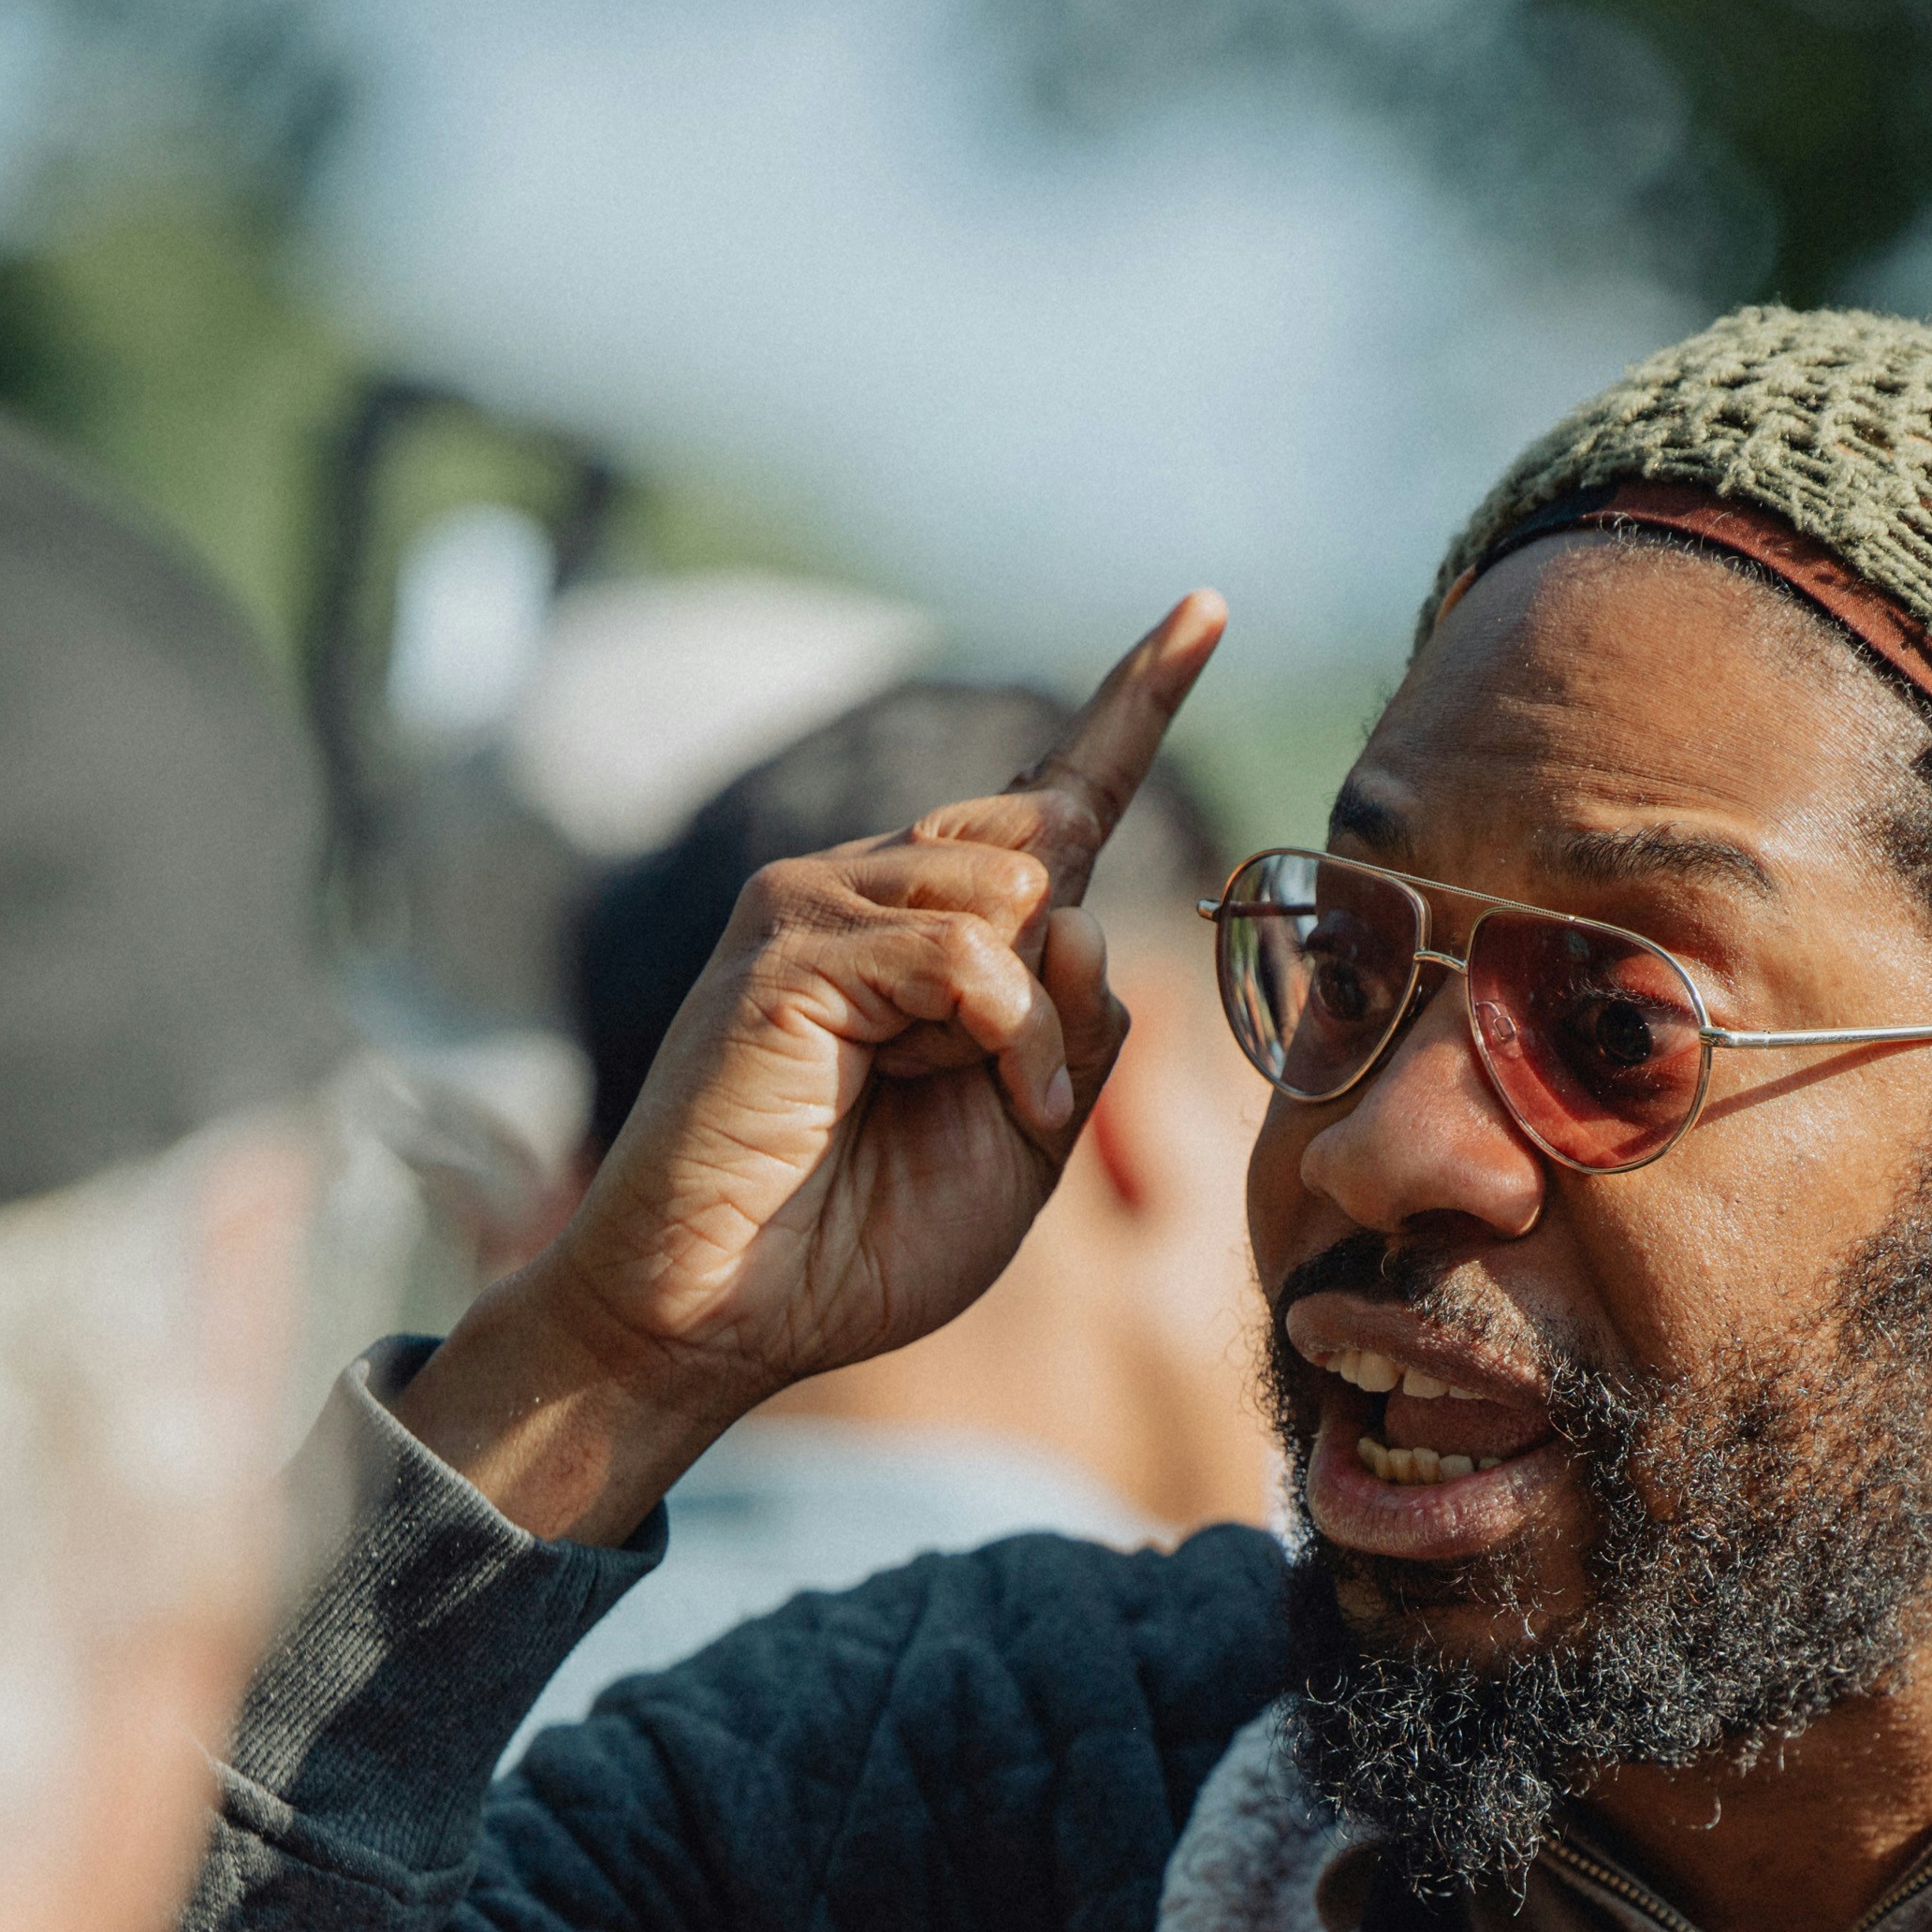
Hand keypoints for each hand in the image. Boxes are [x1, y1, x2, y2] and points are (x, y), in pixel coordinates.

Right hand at [403, 591, 1228, 1542]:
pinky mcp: (790, 945)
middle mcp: (872, 889)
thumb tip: (1081, 909)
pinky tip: (974, 1100)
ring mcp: (820, 902)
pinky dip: (1004, 1040)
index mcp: (933, 930)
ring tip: (956, 1108)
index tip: (1205, 612)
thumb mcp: (1023, 1139)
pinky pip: (971, 955)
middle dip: (1065, 980)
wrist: (726, 1319)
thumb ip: (1078, 1028)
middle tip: (1000, 1101)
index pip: (1052, 795)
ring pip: (1020, 894)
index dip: (1132, 705)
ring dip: (1030, 1030)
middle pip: (1052, 840)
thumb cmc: (858, 1243)